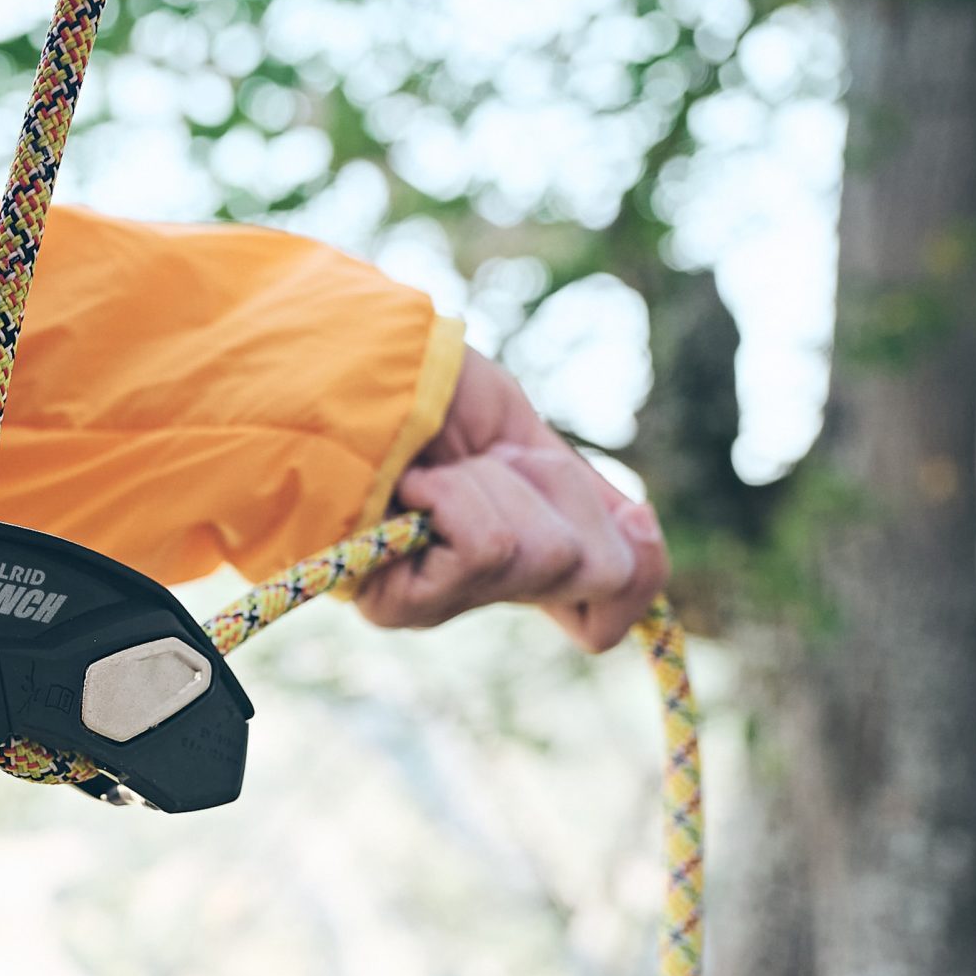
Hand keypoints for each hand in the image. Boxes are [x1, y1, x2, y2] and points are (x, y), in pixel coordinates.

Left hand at [355, 348, 666, 650]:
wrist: (334, 362)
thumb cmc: (412, 386)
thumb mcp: (515, 434)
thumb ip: (578, 493)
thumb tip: (641, 538)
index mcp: (517, 554)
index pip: (611, 613)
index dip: (638, 563)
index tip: (613, 508)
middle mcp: (482, 591)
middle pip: (597, 571)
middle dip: (551, 490)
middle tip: (477, 460)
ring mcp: (440, 604)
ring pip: (546, 557)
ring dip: (496, 485)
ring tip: (432, 468)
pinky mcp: (399, 606)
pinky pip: (491, 549)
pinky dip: (460, 496)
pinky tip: (409, 485)